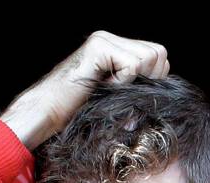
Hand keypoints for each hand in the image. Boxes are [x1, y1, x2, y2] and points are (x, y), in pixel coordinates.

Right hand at [0, 30, 169, 148]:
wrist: (46, 115)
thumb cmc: (75, 114)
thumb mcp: (114, 99)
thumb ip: (135, 87)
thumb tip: (164, 90)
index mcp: (116, 49)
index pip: (158, 56)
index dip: (152, 80)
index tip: (127, 94)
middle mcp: (111, 39)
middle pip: (159, 54)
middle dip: (148, 79)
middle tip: (120, 92)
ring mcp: (104, 40)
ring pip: (150, 57)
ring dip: (133, 81)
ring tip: (108, 89)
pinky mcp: (98, 46)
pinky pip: (133, 65)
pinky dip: (122, 83)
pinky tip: (102, 87)